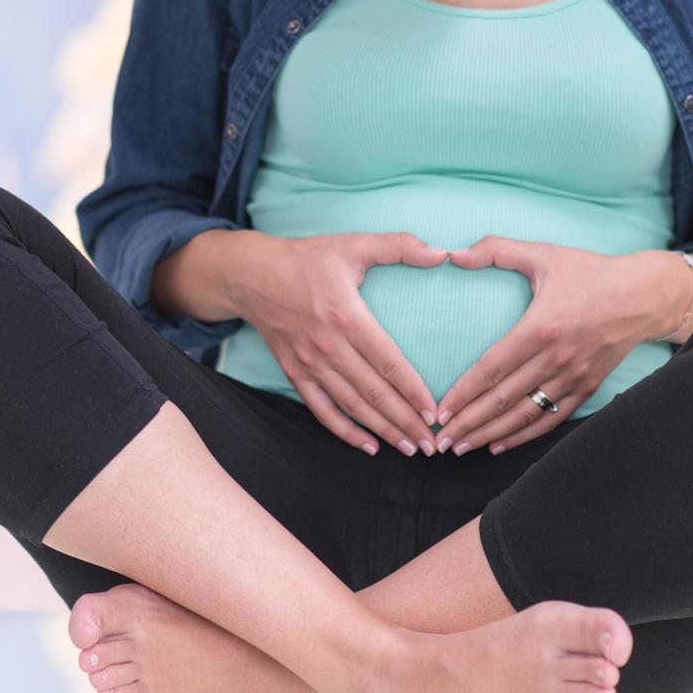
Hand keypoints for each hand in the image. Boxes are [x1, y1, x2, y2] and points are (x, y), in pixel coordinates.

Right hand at [236, 231, 445, 455]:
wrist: (251, 275)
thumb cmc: (307, 258)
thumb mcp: (353, 244)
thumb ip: (399, 246)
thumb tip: (441, 253)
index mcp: (347, 316)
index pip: (388, 362)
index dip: (413, 390)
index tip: (434, 412)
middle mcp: (328, 346)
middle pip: (373, 393)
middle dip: (405, 421)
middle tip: (432, 444)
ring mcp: (309, 363)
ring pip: (352, 406)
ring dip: (382, 430)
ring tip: (410, 448)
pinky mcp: (294, 372)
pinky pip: (322, 409)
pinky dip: (344, 431)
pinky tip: (368, 446)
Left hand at [433, 238, 679, 452]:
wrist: (643, 295)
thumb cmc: (589, 272)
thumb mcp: (543, 254)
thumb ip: (496, 250)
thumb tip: (452, 252)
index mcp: (541, 328)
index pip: (492, 369)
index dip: (464, 393)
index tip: (440, 411)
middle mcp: (556, 358)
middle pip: (503, 400)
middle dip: (469, 424)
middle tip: (440, 442)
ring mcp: (573, 377)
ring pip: (525, 416)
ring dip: (491, 435)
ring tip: (462, 448)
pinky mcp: (587, 388)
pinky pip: (551, 418)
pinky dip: (524, 436)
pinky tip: (499, 444)